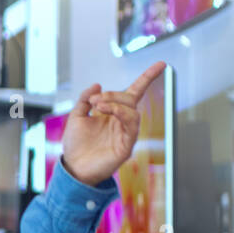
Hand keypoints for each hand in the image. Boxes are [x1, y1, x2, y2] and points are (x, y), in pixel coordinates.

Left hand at [60, 62, 166, 187]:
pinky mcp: (126, 146)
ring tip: (98, 105)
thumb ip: (85, 99)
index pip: (133, 92)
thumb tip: (97, 84)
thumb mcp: (76, 116)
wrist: (72, 168)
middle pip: (130, 99)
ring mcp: (126, 134)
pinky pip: (132, 126)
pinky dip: (121, 114)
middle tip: (95, 100)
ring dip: (116, 103)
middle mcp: (122, 122)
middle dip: (114, 94)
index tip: (161, 64)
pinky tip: (106, 112)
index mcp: (113, 114)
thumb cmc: (76, 145)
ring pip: (133, 112)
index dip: (147, 78)